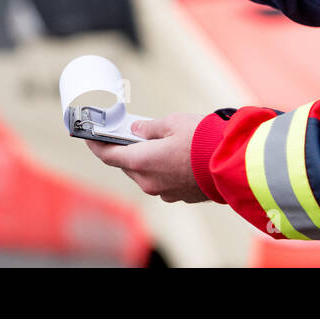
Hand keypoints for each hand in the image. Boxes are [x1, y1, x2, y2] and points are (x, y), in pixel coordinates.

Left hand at [85, 112, 208, 203]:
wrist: (232, 163)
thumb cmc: (202, 139)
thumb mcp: (172, 122)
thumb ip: (150, 127)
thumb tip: (137, 130)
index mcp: (141, 162)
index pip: (108, 155)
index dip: (95, 144)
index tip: (87, 135)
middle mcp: (149, 181)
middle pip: (127, 165)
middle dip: (124, 149)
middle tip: (125, 132)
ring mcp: (165, 191)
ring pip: (144, 175)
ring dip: (144, 160)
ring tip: (152, 142)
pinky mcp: (180, 196)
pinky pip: (162, 181)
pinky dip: (160, 168)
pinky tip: (171, 155)